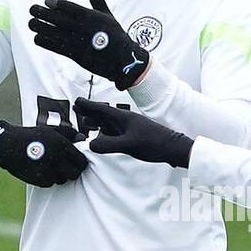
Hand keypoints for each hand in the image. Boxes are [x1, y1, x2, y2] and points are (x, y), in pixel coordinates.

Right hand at [0, 120, 86, 186]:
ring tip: (52, 167)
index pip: (81, 161)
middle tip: (68, 168)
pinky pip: (51, 183)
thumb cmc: (31, 136)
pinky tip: (42, 170)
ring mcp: (48, 171)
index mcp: (62, 145)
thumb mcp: (50, 130)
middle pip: (75, 174)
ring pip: (63, 180)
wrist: (7, 145)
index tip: (77, 162)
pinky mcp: (39, 180)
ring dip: (60, 175)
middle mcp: (57, 159)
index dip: (80, 162)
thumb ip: (69, 134)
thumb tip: (82, 138)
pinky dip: (49, 179)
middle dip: (73, 171)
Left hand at [29, 0, 150, 89]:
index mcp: (91, 17)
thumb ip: (97, 0)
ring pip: (54, 33)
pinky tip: (38, 37)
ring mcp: (78, 43)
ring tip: (31, 23)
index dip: (56, 3)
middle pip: (57, 19)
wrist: (123, 59)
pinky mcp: (75, 55)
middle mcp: (82, 29)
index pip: (69, 7)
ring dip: (40, 27)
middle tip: (32, 9)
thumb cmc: (117, 36)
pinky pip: (56, 47)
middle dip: (43, 13)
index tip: (47, 0)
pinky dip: (46, 42)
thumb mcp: (108, 15)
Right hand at [73, 98, 193, 167]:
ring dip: (98, 122)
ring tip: (87, 123)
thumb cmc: (154, 144)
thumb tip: (90, 145)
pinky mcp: (134, 136)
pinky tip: (104, 136)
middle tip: (77, 110)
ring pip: (110, 124)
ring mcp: (130, 128)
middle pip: (104, 115)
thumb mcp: (129, 145)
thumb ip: (109, 145)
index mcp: (123, 118)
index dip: (88, 106)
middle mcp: (126, 121)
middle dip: (90, 113)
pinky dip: (106, 132)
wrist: (174, 148)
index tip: (76, 101)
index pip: (101, 109)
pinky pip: (115, 132)